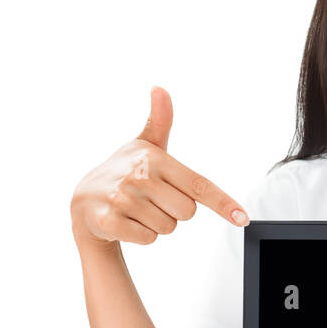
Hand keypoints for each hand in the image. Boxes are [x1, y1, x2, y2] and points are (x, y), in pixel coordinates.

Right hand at [70, 86, 248, 249]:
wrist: (84, 199)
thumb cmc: (124, 171)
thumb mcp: (143, 145)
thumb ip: (159, 120)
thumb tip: (160, 88)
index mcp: (154, 158)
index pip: (199, 185)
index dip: (223, 203)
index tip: (243, 218)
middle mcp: (139, 176)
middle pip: (187, 213)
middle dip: (174, 211)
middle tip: (153, 200)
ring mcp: (122, 199)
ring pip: (168, 228)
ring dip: (156, 224)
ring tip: (137, 209)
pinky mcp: (109, 221)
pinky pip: (148, 239)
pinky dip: (141, 236)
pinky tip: (126, 221)